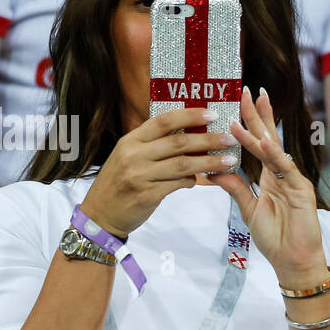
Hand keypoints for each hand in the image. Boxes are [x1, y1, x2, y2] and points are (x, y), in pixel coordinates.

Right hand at [78, 107, 241, 237]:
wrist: (100, 215)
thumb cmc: (119, 183)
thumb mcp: (129, 157)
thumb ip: (153, 146)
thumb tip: (189, 137)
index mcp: (130, 141)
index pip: (163, 121)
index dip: (189, 115)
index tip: (212, 114)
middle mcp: (134, 155)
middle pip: (178, 143)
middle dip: (208, 140)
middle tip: (229, 138)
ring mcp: (139, 175)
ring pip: (183, 165)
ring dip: (209, 162)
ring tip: (229, 161)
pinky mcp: (146, 195)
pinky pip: (178, 185)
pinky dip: (193, 181)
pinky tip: (203, 180)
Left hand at [209, 86, 327, 288]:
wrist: (294, 262)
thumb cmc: (276, 238)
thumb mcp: (250, 210)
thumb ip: (236, 188)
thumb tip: (214, 170)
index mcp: (270, 176)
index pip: (259, 143)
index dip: (250, 122)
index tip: (239, 101)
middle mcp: (282, 174)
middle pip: (269, 138)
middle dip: (257, 114)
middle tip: (246, 90)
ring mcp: (293, 180)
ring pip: (273, 151)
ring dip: (258, 132)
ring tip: (243, 114)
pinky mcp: (301, 190)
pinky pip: (285, 169)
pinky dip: (275, 155)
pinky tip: (265, 142)